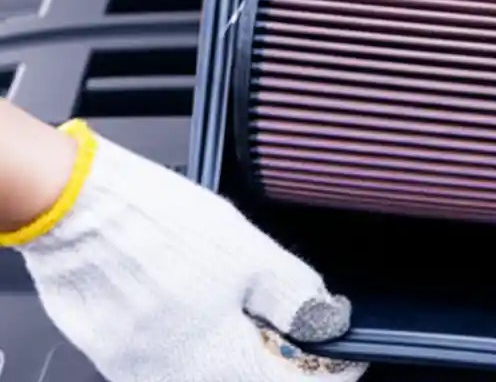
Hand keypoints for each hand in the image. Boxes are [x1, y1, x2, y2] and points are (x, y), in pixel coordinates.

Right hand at [2, 113, 366, 381]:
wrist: (77, 203)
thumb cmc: (154, 222)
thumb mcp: (249, 251)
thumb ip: (294, 294)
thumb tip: (327, 320)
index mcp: (215, 361)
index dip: (331, 371)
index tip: (347, 355)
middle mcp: (171, 379)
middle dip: (285, 365)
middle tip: (303, 335)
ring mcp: (135, 371)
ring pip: (209, 377)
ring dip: (242, 357)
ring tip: (253, 320)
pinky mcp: (111, 354)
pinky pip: (169, 365)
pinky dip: (199, 348)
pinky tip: (207, 316)